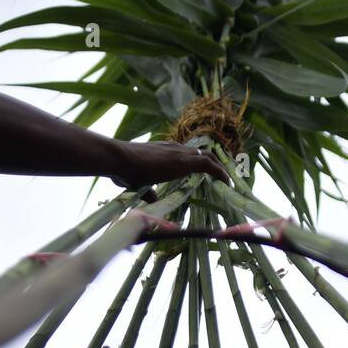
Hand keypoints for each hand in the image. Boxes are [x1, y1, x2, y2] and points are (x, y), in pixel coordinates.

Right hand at [107, 140, 229, 191]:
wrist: (120, 159)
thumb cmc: (123, 170)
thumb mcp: (137, 183)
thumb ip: (147, 191)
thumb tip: (152, 199)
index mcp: (163, 151)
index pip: (185, 153)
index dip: (196, 160)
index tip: (204, 169)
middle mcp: (174, 149)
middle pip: (200, 152)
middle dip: (212, 163)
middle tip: (221, 175)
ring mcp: (179, 153)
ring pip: (207, 156)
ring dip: (218, 167)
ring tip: (226, 180)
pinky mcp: (183, 161)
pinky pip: (207, 164)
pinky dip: (218, 172)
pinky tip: (225, 182)